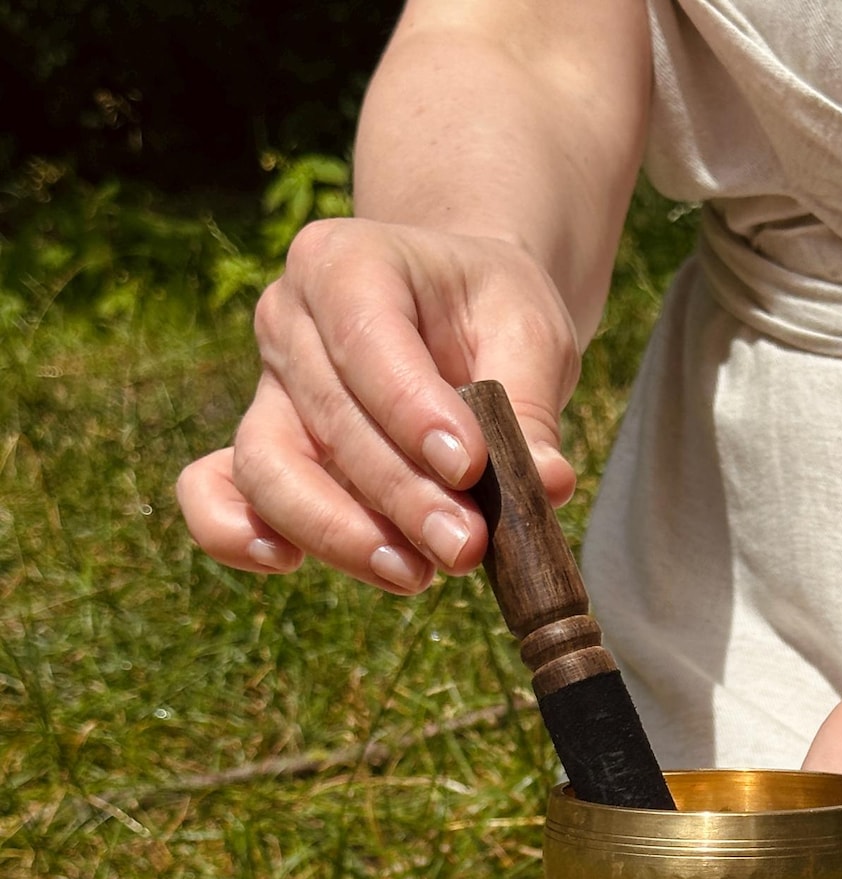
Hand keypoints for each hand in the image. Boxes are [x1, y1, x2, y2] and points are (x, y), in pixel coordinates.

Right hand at [176, 219, 579, 593]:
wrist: (455, 314)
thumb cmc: (489, 313)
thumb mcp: (528, 334)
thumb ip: (532, 407)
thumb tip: (546, 484)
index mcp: (345, 262)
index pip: (367, 338)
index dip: (412, 410)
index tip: (468, 466)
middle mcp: (289, 322)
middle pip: (329, 420)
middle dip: (400, 495)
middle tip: (465, 547)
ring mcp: (267, 393)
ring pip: (271, 469)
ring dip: (339, 532)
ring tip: (415, 573)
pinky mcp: (260, 454)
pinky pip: (215, 493)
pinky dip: (232, 532)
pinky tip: (285, 563)